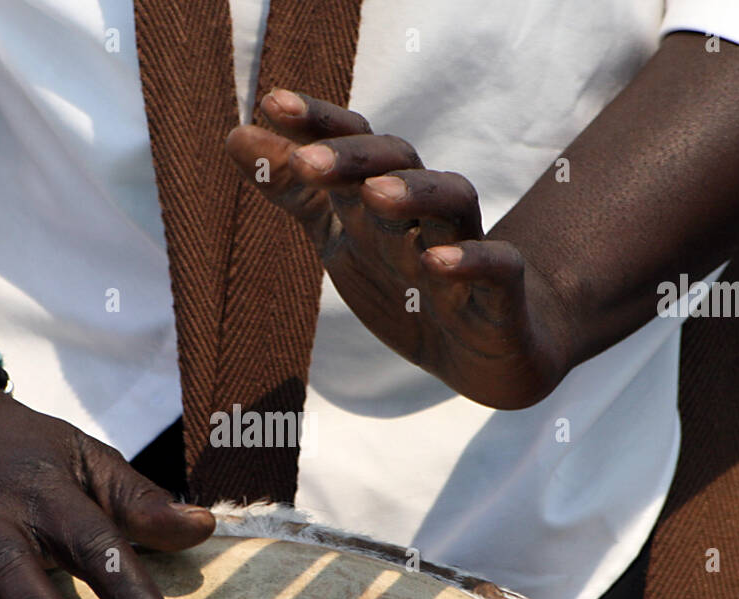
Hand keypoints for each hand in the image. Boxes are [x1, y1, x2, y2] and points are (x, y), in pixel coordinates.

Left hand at [226, 89, 574, 409]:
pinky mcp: (501, 292)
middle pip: (399, 163)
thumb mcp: (342, 238)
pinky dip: (469, 260)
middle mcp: (425, 211)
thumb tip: (237, 135)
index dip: (317, 123)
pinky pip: (496, 266)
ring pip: (452, 202)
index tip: (270, 104)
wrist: (479, 354)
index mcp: (384, 195)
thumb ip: (296, 192)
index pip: (353, 143)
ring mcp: (467, 246)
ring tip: (375, 194)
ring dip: (414, 193)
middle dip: (354, 159)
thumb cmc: (406, 284)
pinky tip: (435, 262)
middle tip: (308, 162)